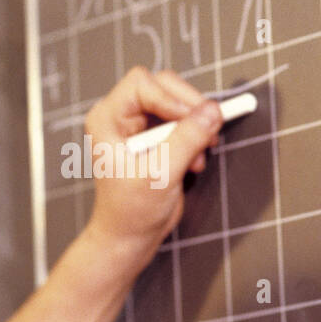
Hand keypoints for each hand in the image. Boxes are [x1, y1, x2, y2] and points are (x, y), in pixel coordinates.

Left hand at [81, 67, 222, 256]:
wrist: (131, 237)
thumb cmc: (131, 210)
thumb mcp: (160, 174)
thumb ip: (187, 140)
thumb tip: (213, 111)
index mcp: (107, 118)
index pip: (142, 84)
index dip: (171, 98)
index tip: (195, 119)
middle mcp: (121, 116)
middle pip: (163, 85)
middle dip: (188, 108)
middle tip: (208, 129)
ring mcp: (140, 125)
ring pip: (178, 101)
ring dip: (195, 125)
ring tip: (199, 155)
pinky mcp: (157, 137)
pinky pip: (184, 120)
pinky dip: (196, 137)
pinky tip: (195, 162)